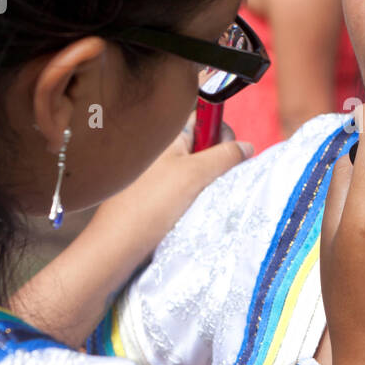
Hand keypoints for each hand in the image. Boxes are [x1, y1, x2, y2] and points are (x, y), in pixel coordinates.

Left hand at [10, 115, 250, 344]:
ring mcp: (158, 174)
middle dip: (217, 162)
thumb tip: (247, 146)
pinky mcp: (156, 196)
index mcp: (166, 135)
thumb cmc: (152, 205)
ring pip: (197, 170)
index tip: (226, 155)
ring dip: (207, 184)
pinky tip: (190, 212)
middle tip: (212, 182)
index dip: (221, 132)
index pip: (204, 117)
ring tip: (200, 201)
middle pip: (204, 145)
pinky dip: (194, 198)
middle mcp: (161, 150)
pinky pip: (186, 189)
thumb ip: (225, 155)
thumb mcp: (195, 174)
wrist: (117, 246)